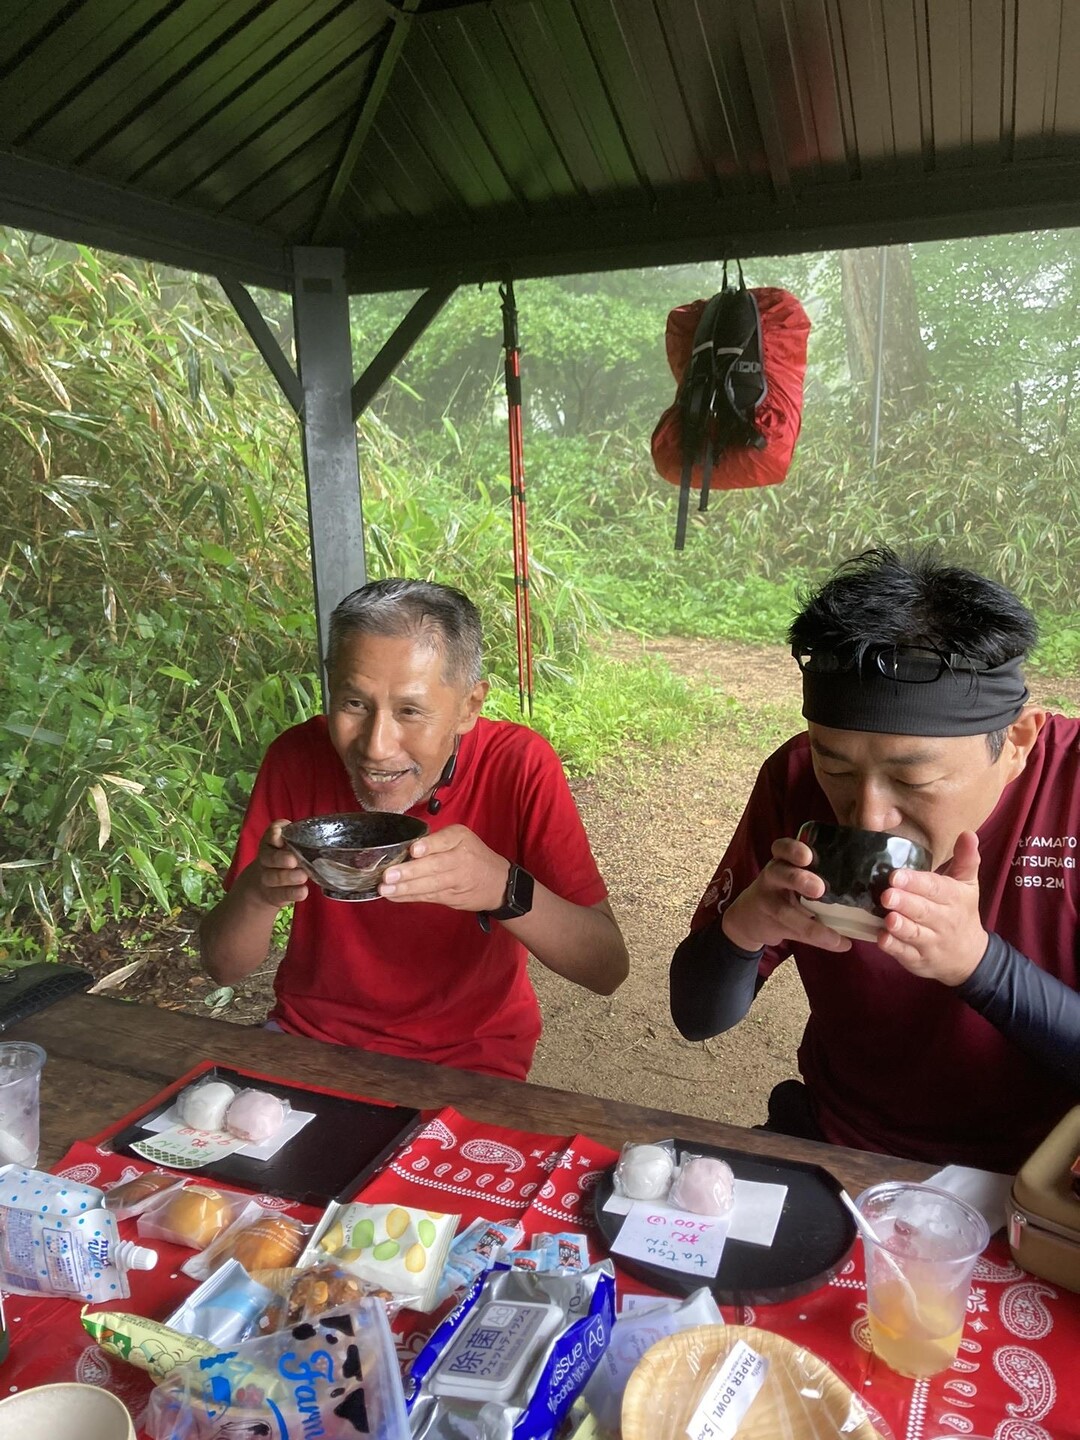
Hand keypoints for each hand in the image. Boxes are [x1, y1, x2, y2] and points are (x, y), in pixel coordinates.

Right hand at [246, 820, 308, 908]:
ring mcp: (268, 878)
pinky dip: (293, 893)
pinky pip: (282, 894)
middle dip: (280, 858)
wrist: (263, 884)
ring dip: (288, 877)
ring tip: (302, 876)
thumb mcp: (287, 845)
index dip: (273, 836)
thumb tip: (313, 831)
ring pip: (274, 877)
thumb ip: (295, 836)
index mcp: (270, 843)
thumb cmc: (284, 857)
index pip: (269, 837)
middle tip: (293, 860)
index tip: (279, 837)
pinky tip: (303, 891)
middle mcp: (266, 860)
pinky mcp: (274, 895)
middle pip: (269, 858)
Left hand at [378, 825, 508, 910]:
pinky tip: (394, 896)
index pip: (444, 840)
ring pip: (430, 884)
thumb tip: (404, 848)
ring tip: (385, 889)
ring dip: (406, 888)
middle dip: (410, 872)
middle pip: (435, 865)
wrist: (499, 883)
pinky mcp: (452, 897)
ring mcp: (457, 880)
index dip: (428, 846)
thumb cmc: (473, 855)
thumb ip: (437, 841)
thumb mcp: (461, 839)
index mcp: (461, 838)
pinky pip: (428, 896)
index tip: (413, 851)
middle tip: (388, 875)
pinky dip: (410, 897)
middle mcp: (461, 858)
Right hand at [720, 836, 851, 952]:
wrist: (749, 918)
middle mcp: (772, 879)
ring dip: (810, 925)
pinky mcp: (771, 925)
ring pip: (784, 912)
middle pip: (779, 873)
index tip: (808, 856)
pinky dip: (819, 939)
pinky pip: (795, 933)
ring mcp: (769, 903)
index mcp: (782, 862)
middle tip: (819, 889)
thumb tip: (871, 885)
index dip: (792, 850)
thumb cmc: (783, 892)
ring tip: (834, 935)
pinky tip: (839, 943)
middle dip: (799, 880)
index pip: (781, 848)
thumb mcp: (793, 877)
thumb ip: (824, 877)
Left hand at [877, 830, 987, 984]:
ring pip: (914, 934)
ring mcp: (930, 942)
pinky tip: (881, 939)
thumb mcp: (967, 884)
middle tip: (887, 895)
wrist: (970, 956)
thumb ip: (965, 859)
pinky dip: (894, 948)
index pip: (935, 888)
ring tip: (888, 918)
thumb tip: (968, 833)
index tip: (896, 875)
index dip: (916, 882)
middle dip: (905, 903)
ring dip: (900, 927)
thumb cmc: (961, 911)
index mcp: (953, 898)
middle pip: (923, 911)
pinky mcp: (918, 960)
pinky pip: (906, 954)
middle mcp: (943, 921)